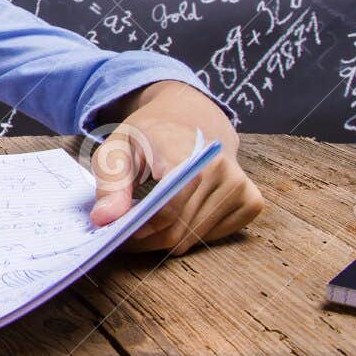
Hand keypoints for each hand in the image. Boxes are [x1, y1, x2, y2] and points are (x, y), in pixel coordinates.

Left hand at [86, 80, 263, 256]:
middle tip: (123, 230)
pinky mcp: (251, 202)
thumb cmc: (149, 135)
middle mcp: (221, 170)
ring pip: (193, 239)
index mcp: (186, 152)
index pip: (167, 210)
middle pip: (178, 230)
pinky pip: (213, 237)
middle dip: (146, 238)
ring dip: (164, 238)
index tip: (116, 230)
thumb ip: (110, 183)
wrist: (190, 117)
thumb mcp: (117, 147)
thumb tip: (104, 220)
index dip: (139, 228)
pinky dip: (189, 234)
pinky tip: (177, 215)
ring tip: (146, 219)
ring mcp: (241, 187)